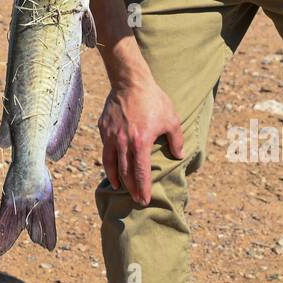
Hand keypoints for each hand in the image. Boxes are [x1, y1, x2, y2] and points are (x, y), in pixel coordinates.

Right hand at [98, 74, 184, 206]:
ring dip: (115, 178)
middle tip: (135, 198)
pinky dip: (109, 161)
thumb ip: (177, 140)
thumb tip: (179, 156)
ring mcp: (111, 135)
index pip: (140, 172)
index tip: (144, 200)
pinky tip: (112, 165)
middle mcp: (124, 142)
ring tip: (119, 186)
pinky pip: (105, 149)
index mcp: (141, 142)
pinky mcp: (103, 128)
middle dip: (130, 188)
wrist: (131, 82)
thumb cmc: (154, 100)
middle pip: (125, 172)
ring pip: (110, 163)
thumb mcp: (172, 119)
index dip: (143, 188)